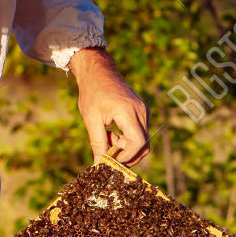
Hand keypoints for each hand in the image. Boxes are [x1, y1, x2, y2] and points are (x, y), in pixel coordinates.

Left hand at [69, 47, 149, 165]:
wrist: (98, 73)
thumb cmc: (92, 93)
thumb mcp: (91, 119)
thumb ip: (98, 142)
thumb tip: (100, 163)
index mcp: (128, 112)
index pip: (138, 142)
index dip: (127, 156)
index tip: (111, 159)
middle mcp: (141, 111)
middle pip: (144, 144)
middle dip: (127, 155)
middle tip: (109, 155)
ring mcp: (144, 111)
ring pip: (142, 139)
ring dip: (125, 146)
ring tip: (106, 137)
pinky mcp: (142, 111)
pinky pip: (139, 131)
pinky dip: (127, 137)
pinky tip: (111, 131)